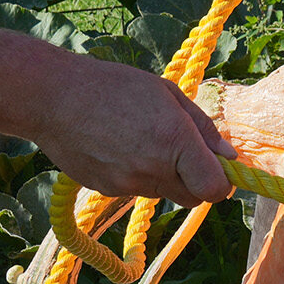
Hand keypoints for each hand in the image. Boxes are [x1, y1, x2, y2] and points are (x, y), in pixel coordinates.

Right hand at [31, 57, 235, 205]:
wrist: (53, 99)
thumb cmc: (114, 86)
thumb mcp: (166, 94)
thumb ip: (202, 127)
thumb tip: (230, 157)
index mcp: (174, 140)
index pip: (214, 189)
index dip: (221, 182)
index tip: (217, 167)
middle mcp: (153, 168)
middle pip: (192, 198)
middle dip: (195, 181)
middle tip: (181, 153)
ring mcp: (128, 184)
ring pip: (163, 193)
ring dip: (164, 175)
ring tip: (140, 140)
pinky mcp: (107, 191)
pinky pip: (135, 190)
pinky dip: (136, 175)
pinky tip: (118, 147)